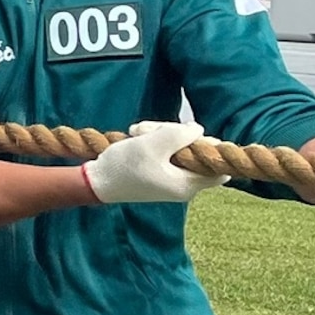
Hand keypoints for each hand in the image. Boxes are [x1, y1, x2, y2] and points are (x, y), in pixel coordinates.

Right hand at [82, 120, 223, 206]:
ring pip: (177, 145)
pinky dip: (152, 139)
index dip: (212, 149)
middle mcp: (182, 184)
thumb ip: (181, 134)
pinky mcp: (158, 170)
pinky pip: (164, 149)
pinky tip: (136, 135)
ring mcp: (170, 176)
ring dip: (159, 132)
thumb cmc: (124, 166)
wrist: (96, 181)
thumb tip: (199, 130)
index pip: (219, 169)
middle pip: (195, 150)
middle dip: (176, 134)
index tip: (194, 135)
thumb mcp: (154, 144)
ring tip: (136, 132)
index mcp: (187, 185)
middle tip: (152, 130)